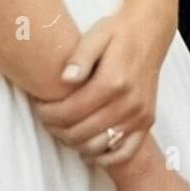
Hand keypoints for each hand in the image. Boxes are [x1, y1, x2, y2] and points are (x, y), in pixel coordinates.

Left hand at [34, 5, 175, 163]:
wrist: (150, 32)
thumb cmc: (119, 32)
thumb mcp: (97, 35)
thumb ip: (80, 57)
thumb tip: (65, 79)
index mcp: (113, 81)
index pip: (70, 111)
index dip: (48, 114)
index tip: (39, 106)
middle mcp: (129, 102)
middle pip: (81, 132)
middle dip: (57, 129)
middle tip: (47, 119)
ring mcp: (140, 115)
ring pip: (99, 145)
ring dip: (75, 144)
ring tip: (64, 130)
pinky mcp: (147, 121)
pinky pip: (125, 152)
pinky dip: (105, 158)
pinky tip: (89, 150)